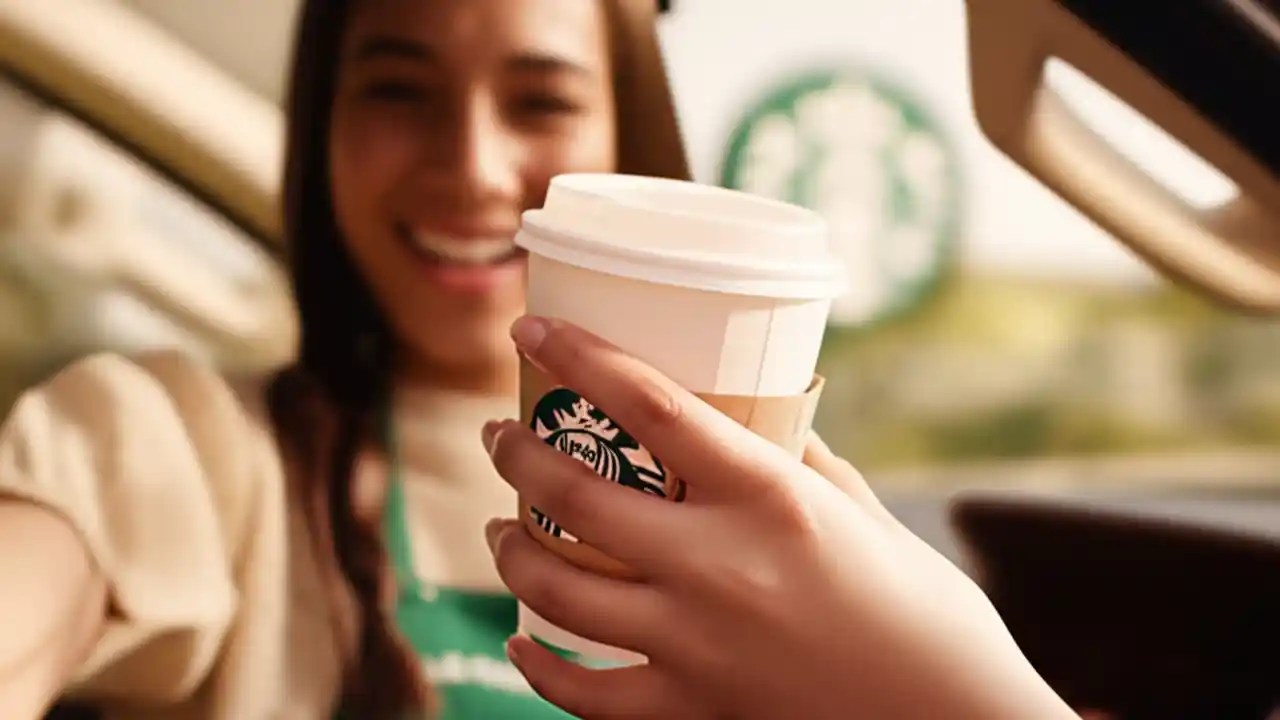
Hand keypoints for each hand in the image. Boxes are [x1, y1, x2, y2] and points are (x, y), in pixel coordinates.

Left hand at [483, 316, 1074, 719]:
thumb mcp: (866, 515)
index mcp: (772, 497)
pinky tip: (521, 641)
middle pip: (578, 494)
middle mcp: (723, 564)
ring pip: (559, 590)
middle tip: (499, 435)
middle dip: (516, 455)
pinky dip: (540, 668)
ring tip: (499, 530)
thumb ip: (805, 464)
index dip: (580, 356)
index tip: (529, 328)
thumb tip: (769, 418)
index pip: (652, 404)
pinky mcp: (694, 709)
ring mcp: (700, 642)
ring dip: (510, 552)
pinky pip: (586, 693)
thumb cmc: (925, 611)